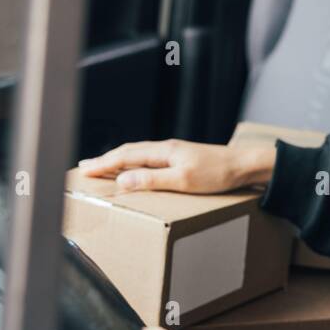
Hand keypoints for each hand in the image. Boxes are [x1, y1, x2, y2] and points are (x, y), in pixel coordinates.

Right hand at [77, 138, 275, 192]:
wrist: (245, 166)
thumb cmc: (218, 174)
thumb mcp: (184, 180)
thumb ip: (153, 180)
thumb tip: (123, 179)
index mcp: (164, 152)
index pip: (125, 156)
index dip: (103, 163)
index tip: (83, 169)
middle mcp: (167, 149)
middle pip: (129, 151)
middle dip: (105, 159)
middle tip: (85, 166)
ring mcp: (175, 153)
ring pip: (139, 154)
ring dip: (119, 160)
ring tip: (104, 165)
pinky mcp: (183, 159)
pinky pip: (150, 158)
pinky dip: (135, 163)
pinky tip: (136, 168)